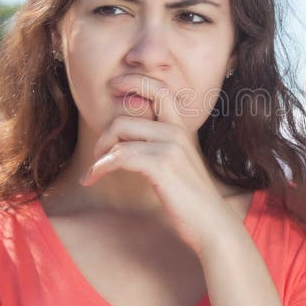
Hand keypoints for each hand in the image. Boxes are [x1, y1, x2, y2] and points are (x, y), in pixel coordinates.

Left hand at [81, 75, 241, 256]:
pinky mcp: (162, 165)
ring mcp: (171, 146)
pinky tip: (93, 178)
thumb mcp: (178, 166)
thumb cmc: (192, 200)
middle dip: (105, 134)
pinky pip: (119, 155)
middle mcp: (177, 131)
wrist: (212, 225)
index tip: (114, 85)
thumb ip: (160, 147)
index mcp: (182, 128)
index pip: (159, 89)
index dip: (134, 81)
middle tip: (98, 153)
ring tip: (95, 171)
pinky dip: (100, 167)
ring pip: (119, 133)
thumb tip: (127, 140)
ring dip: (99, 154)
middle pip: (127, 115)